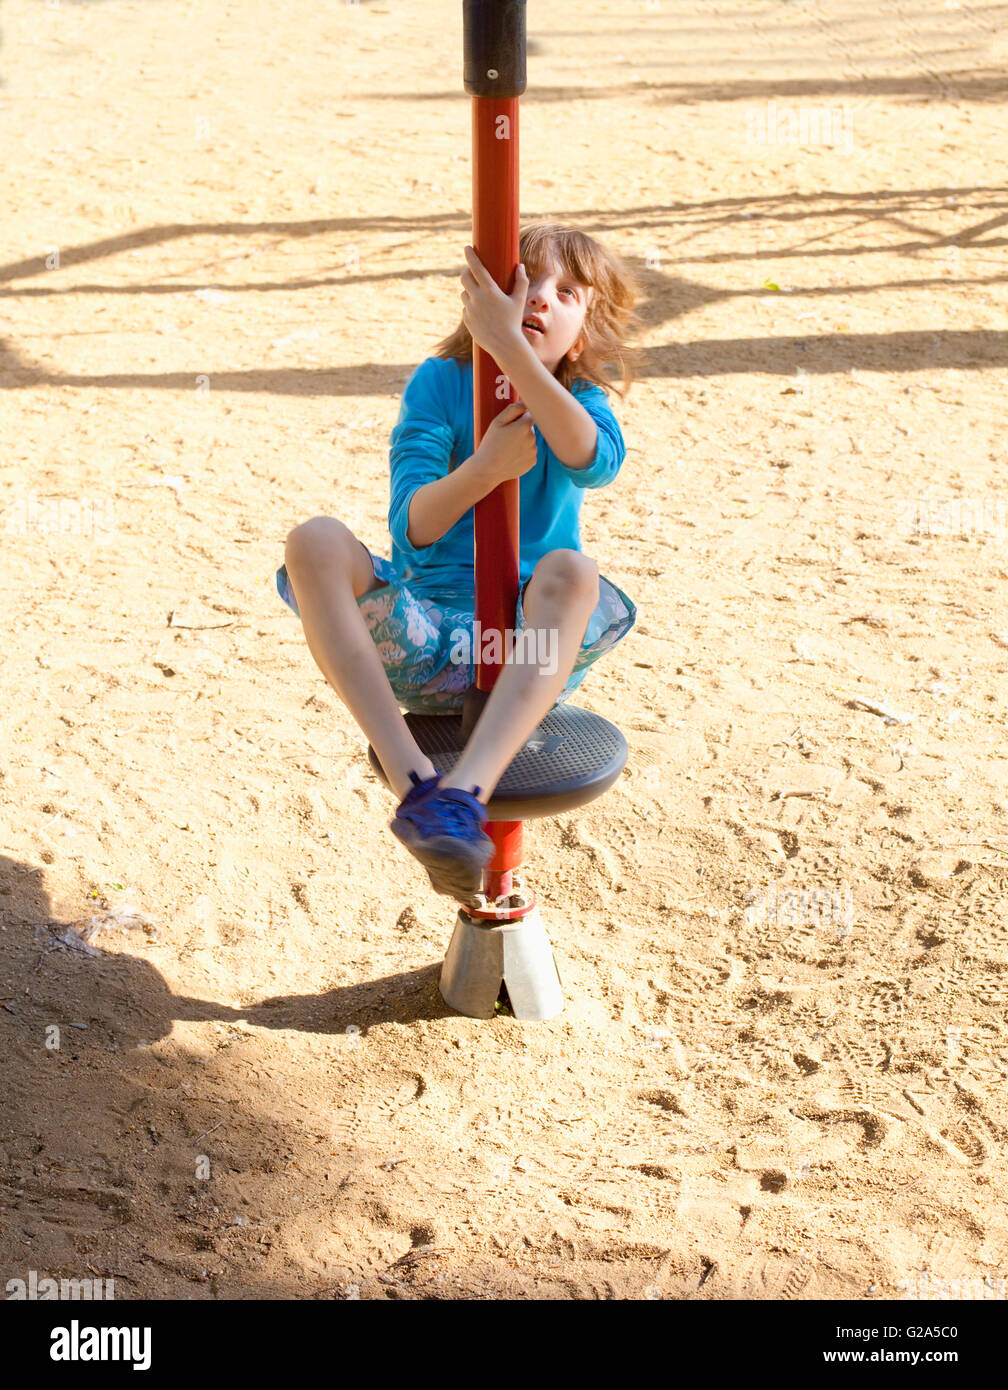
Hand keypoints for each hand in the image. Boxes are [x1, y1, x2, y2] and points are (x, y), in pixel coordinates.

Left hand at [460, 245, 527, 364]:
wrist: (504, 345)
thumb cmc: (514, 322)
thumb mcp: (519, 301)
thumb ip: (521, 282)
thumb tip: (520, 266)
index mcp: (490, 291)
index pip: (476, 267)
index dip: (470, 256)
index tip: (467, 247)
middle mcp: (477, 298)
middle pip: (464, 278)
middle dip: (467, 272)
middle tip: (472, 272)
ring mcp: (470, 310)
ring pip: (464, 293)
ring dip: (469, 291)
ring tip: (479, 294)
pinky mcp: (466, 320)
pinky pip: (466, 308)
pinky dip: (471, 306)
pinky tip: (480, 311)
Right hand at [472, 399, 537, 485]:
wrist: (488, 469)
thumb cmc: (490, 443)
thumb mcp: (498, 422)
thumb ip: (514, 409)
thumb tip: (526, 401)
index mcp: (525, 426)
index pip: (530, 414)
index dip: (520, 417)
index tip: (511, 424)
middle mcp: (533, 438)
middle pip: (530, 428)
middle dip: (520, 430)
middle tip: (505, 438)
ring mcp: (533, 451)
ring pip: (530, 441)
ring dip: (522, 442)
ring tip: (507, 449)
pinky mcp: (532, 462)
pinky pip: (529, 453)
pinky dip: (523, 454)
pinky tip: (511, 457)